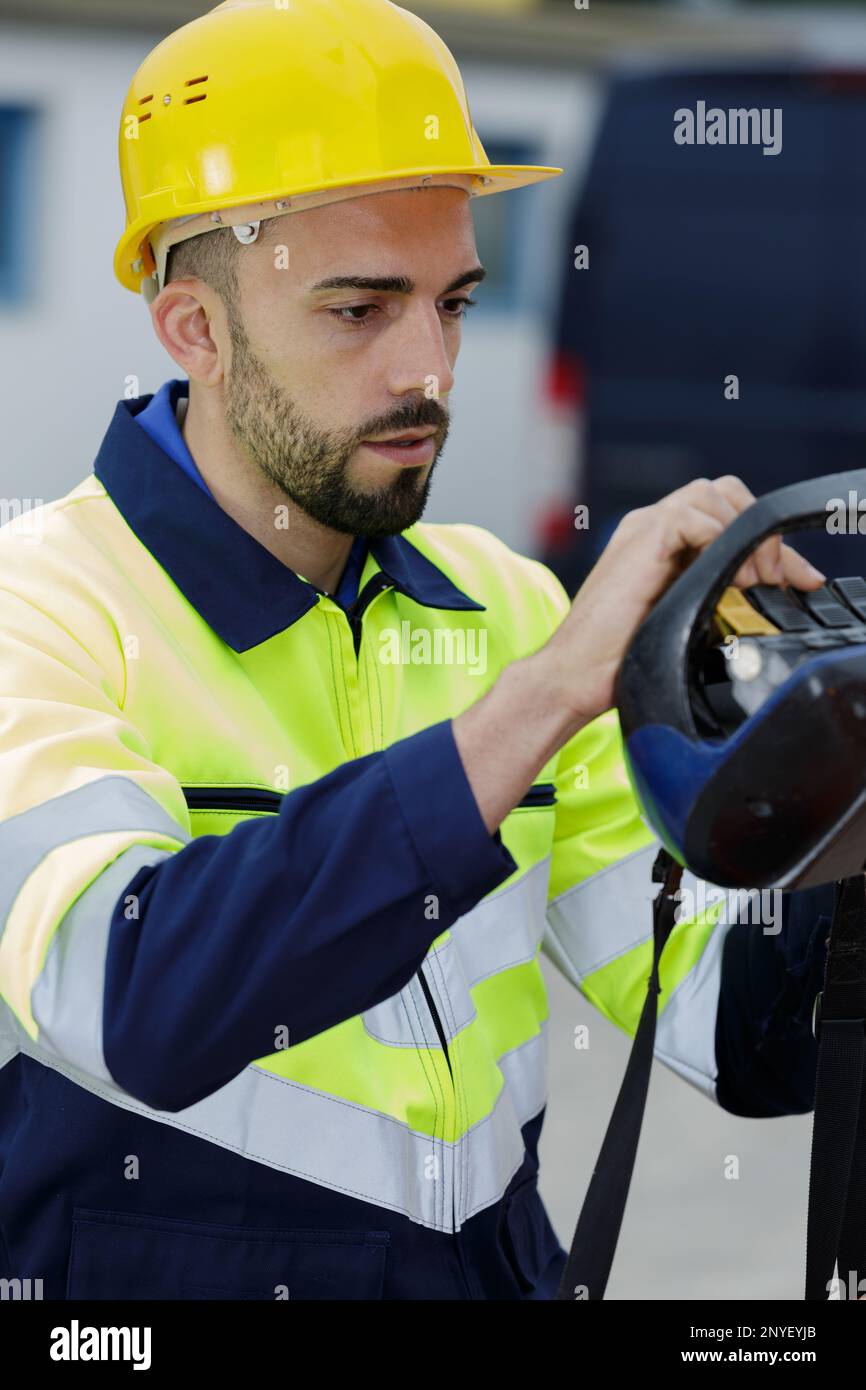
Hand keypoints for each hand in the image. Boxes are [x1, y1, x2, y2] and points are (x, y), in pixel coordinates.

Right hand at [545, 474, 826, 725]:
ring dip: (743, 534)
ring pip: (713, 494)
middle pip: (725, 492)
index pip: (731, 520)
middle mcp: (654, 528)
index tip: (802, 581)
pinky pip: (695, 515)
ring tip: (750, 582)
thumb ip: (720, 596)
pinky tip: (725, 579)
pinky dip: (721, 541)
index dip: (771, 545)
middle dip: (761, 531)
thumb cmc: (622, 659)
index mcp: (664, 544)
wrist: (576, 675)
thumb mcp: (688, 622)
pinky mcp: (642, 538)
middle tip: (772, 580)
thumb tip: (769, 595)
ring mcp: (645, 529)